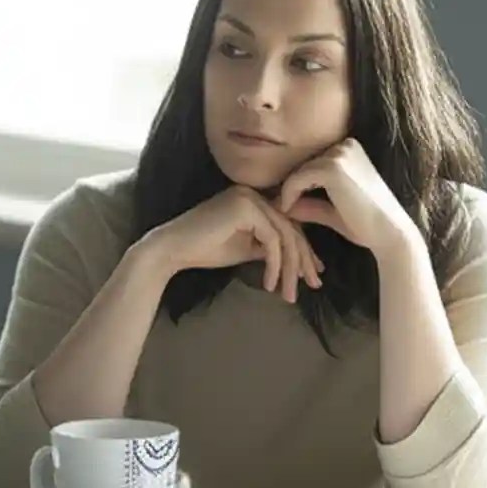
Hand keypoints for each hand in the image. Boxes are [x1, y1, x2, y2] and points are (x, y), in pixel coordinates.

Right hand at [143, 185, 323, 302]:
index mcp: (254, 200)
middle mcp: (254, 193)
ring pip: (285, 235)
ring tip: (289, 294)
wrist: (172, 249)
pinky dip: (274, 264)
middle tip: (313, 285)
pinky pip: (272, 238)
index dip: (303, 250)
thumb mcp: (246, 249)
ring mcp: (249, 197)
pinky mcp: (245, 207)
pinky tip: (269, 283)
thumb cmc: (204, 250)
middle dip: (303, 260)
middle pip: (291, 228)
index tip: (312, 274)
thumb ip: (268, 248)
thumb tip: (294, 260)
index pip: (287, 224)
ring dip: (290, 268)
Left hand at [277, 138, 419, 256]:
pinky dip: (288, 194)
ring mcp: (340, 154)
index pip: (312, 162)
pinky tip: (287, 210)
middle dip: (290, 186)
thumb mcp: (332, 211)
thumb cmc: (365, 224)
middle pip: (303, 164)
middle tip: (280, 207)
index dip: (296, 183)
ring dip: (287, 192)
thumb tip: (280, 205)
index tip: (284, 202)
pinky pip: (297, 179)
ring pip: (298, 171)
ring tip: (284, 211)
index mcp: (349, 149)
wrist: (389, 233)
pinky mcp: (332, 168)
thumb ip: (310, 205)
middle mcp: (345, 146)